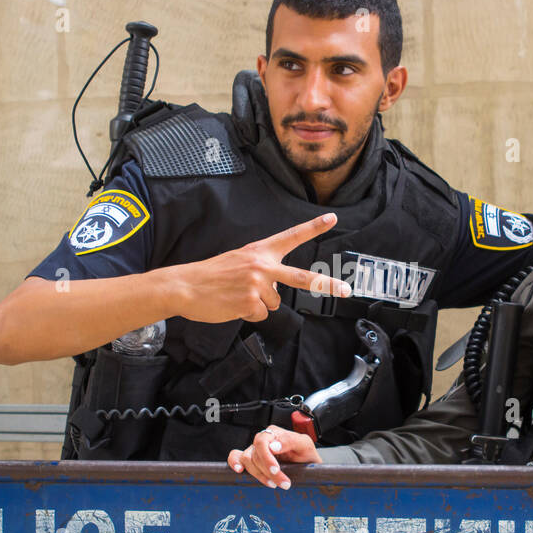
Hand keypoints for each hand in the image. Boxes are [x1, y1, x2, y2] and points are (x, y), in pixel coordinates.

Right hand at [174, 214, 351, 322]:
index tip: (333, 218)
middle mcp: (262, 265)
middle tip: (347, 290)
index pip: (291, 236)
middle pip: (303, 277)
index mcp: (260, 251)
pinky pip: (261, 315)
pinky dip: (248, 314)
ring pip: (275, 304)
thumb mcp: (238, 260)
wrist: (185, 286)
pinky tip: (233, 305)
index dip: (313, 227)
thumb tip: (276, 289)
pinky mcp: (250, 303)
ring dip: (259, 305)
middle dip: (327, 285)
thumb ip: (261, 269)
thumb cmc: (211, 275)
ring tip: (237, 296)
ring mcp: (257, 284)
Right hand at [227, 425, 321, 489]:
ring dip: (259, 474)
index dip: (267, 458)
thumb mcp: (305, 445)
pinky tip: (240, 470)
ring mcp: (255, 450)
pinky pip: (235, 456)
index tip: (276, 470)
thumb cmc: (306, 455)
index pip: (262, 442)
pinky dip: (234, 462)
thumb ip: (291, 440)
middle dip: (268, 471)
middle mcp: (263, 440)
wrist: (308, 467)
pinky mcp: (251, 460)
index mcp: (275, 433)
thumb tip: (273, 446)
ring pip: (247, 460)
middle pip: (254, 454)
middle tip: (282, 482)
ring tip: (273, 483)